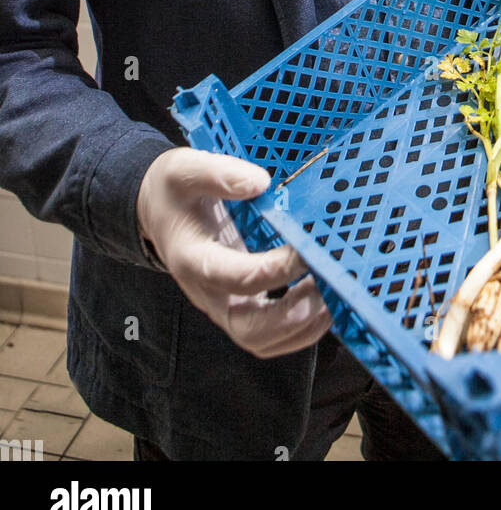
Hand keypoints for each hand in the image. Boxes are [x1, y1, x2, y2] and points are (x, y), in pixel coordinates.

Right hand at [136, 147, 330, 357]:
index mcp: (192, 259)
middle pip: (248, 329)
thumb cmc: (173, 190)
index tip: (304, 250)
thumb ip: (219, 173)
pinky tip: (325, 301)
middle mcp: (208, 292)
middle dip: (292, 316)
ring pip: (262, 340)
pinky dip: (301, 328)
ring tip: (333, 295)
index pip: (234, 277)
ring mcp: (224, 304)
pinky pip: (270, 334)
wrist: (158, 210)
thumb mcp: (185, 169)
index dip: (273, 270)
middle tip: (326, 286)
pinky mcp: (240, 305)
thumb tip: (261, 182)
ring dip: (302, 327)